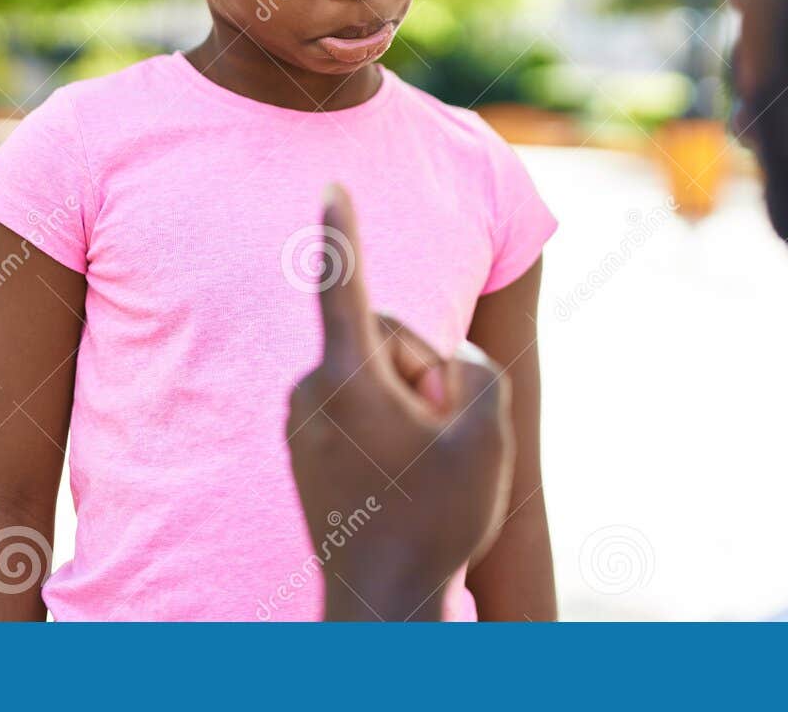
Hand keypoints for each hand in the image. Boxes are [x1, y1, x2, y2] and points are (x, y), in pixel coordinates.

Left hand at [286, 184, 514, 620]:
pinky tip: (399, 475)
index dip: (343, 232)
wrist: (381, 602)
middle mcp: (311, 392)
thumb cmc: (434, 521)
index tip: (331, 185)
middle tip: (437, 439)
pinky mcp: (302, 441)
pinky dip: (388, 423)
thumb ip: (476, 372)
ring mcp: (301, 419)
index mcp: (348, 381)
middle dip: (423, 371)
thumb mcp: (487, 436)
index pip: (345, 288)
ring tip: (417, 465)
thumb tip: (444, 365)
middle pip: (387, 335)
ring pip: (376, 371)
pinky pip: (358, 402)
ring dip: (409, 403)